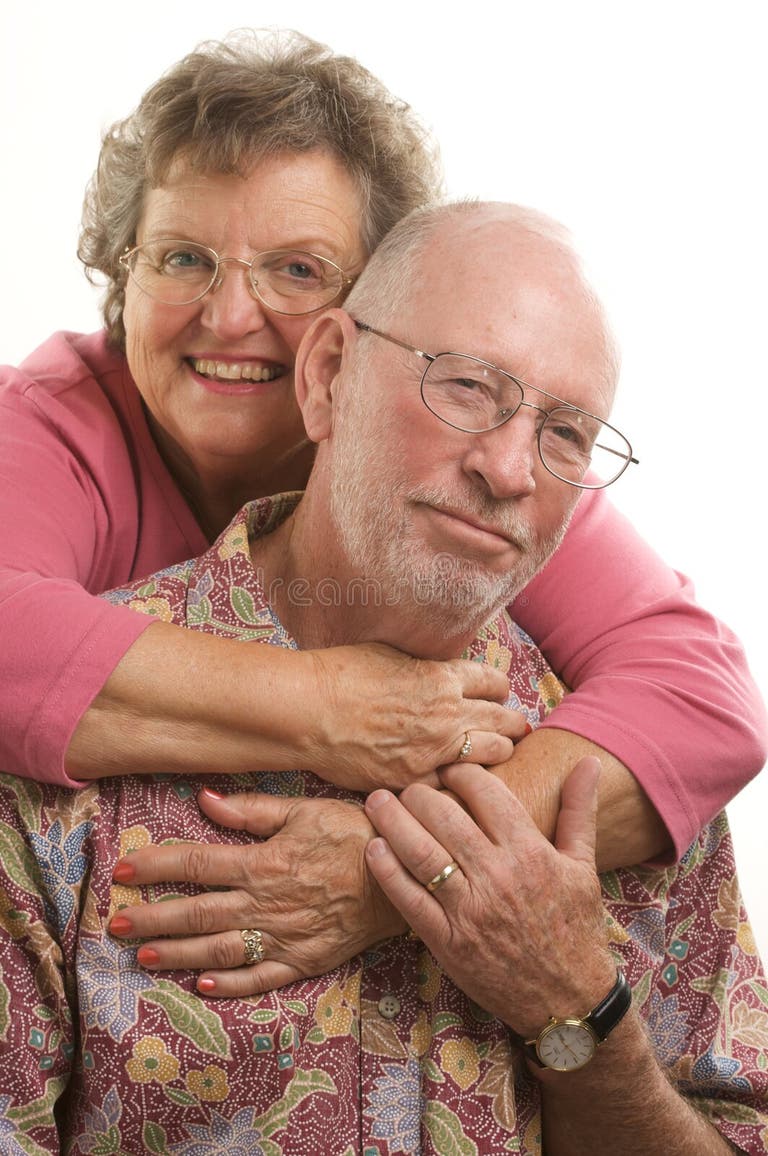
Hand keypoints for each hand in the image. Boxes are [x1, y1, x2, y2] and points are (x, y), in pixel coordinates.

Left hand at [109, 788, 404, 996]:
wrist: (408, 872)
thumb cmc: (356, 833)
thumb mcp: (306, 809)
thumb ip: (252, 810)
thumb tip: (204, 800)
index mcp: (263, 862)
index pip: (196, 863)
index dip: (157, 866)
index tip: (123, 871)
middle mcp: (266, 903)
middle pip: (198, 912)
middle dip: (153, 918)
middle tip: (116, 926)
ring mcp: (285, 937)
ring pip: (221, 950)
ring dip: (179, 954)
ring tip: (144, 957)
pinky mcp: (306, 960)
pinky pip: (262, 978)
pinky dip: (231, 987)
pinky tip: (203, 987)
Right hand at [301, 643, 524, 790]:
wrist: (308, 710)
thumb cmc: (340, 674)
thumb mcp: (391, 654)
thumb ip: (423, 667)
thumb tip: (438, 671)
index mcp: (443, 677)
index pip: (494, 682)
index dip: (500, 689)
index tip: (500, 695)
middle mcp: (448, 713)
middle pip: (504, 719)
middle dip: (513, 723)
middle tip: (515, 728)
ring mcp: (435, 750)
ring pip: (493, 753)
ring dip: (498, 751)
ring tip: (498, 753)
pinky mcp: (415, 779)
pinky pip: (453, 783)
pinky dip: (458, 780)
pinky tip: (459, 779)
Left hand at [363, 757, 615, 1038]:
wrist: (569, 1001)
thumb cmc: (575, 927)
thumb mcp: (583, 866)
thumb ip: (580, 810)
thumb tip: (588, 761)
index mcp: (531, 852)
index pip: (486, 793)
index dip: (461, 773)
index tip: (448, 768)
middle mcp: (498, 877)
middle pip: (445, 817)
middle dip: (419, 792)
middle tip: (406, 783)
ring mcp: (470, 911)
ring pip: (421, 853)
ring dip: (393, 821)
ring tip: (377, 800)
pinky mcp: (448, 942)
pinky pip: (409, 900)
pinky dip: (387, 871)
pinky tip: (373, 848)